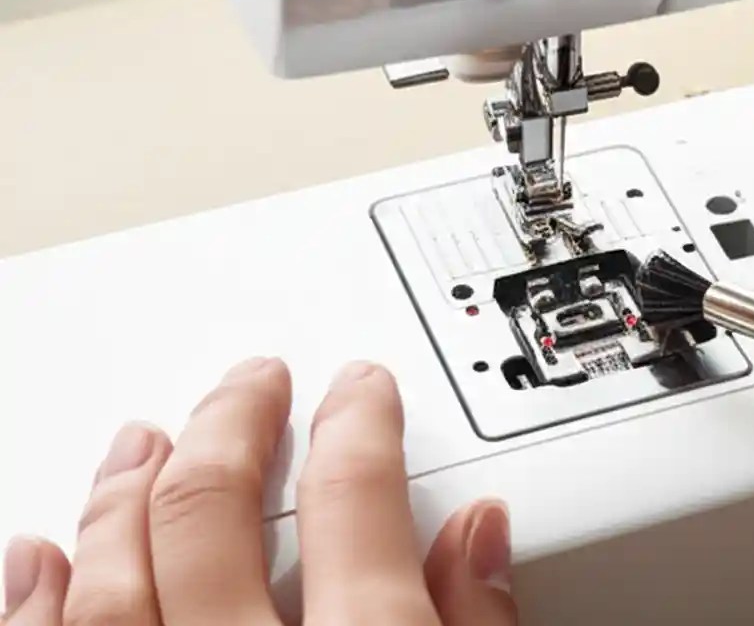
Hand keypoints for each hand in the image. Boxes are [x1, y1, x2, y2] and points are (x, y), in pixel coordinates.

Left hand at [2, 359, 515, 625]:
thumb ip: (480, 625)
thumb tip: (481, 533)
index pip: (356, 498)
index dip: (362, 422)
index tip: (363, 388)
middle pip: (211, 510)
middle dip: (233, 423)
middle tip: (254, 381)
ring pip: (113, 574)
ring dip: (126, 492)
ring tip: (146, 437)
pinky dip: (37, 597)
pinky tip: (40, 552)